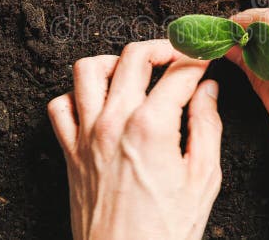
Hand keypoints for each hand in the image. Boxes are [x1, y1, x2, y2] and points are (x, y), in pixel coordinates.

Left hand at [48, 39, 222, 239]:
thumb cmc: (166, 231)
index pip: (179, 73)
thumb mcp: (204, 178)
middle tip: (180, 56)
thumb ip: (207, 125)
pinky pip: (59, 106)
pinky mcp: (70, 152)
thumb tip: (208, 91)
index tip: (207, 58)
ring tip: (135, 72)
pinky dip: (78, 96)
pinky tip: (100, 103)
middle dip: (163, 47)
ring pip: (88, 69)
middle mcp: (114, 122)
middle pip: (134, 56)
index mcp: (152, 127)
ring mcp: (86, 135)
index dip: (199, 59)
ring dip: (115, 61)